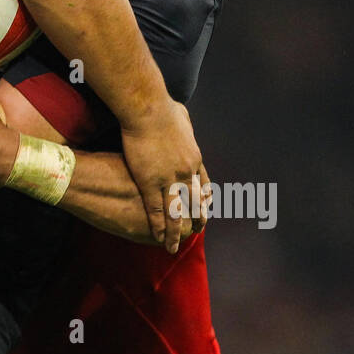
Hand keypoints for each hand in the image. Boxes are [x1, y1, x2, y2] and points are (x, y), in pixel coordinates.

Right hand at [119, 99, 205, 253]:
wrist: (148, 109)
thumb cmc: (162, 106)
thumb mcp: (181, 114)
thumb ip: (183, 122)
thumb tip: (182, 118)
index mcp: (194, 157)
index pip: (202, 183)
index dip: (203, 197)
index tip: (205, 207)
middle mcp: (186, 172)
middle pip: (194, 202)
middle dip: (196, 218)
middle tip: (198, 231)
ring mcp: (170, 179)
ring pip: (175, 213)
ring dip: (175, 232)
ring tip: (173, 246)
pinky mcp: (150, 182)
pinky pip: (156, 210)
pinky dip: (158, 226)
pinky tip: (158, 237)